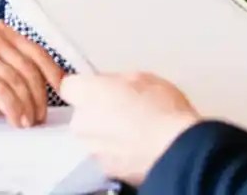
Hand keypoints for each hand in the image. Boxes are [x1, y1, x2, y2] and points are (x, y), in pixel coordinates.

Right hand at [0, 21, 62, 127]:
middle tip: (40, 116)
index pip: (37, 51)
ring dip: (27, 106)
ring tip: (27, 122)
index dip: (53, 74)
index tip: (60, 93)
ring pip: (16, 80)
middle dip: (40, 97)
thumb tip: (33, 87)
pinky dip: (11, 107)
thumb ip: (3, 65)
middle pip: (29, 68)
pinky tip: (13, 118)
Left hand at [59, 73, 200, 185]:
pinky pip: (108, 154)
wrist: (176, 150)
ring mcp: (93, 149)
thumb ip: (116, 81)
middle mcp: (82, 123)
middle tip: (127, 106)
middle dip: (100, 110)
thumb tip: (114, 86)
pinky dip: (119, 150)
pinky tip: (141, 144)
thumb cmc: (163, 112)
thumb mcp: (142, 78)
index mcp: (87, 94)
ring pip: (95, 136)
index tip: (97, 86)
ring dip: (110, 132)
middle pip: (83, 113)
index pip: (69, 86)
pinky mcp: (106, 169)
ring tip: (139, 128)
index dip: (86, 86)